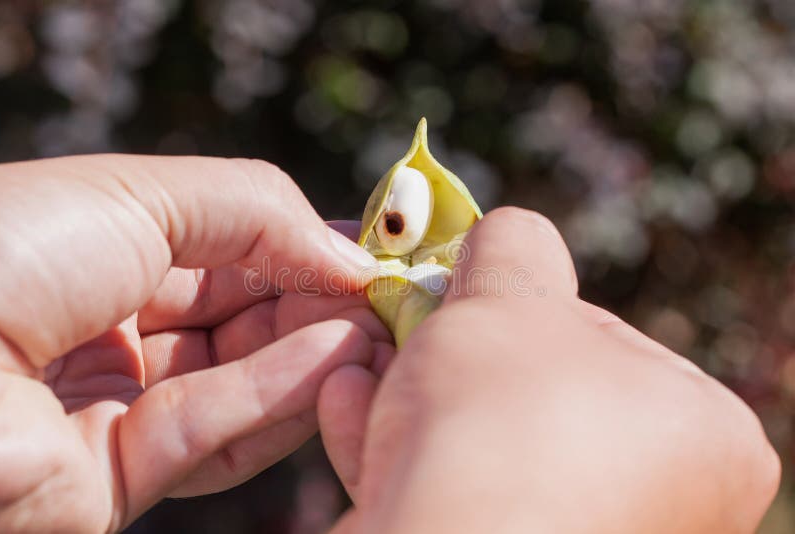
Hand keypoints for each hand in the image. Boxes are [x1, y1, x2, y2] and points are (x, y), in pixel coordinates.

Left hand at [0, 155, 393, 532]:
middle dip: (318, 303)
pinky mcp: (112, 481)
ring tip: (374, 326)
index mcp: (106, 252)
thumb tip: (349, 255)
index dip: (303, 248)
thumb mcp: (142, 193)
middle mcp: (113, 330)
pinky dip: (277, 399)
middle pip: (242, 319)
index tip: (373, 249)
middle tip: (387, 293)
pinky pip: (208, 435)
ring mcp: (114, 408)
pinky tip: (333, 359)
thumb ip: (258, 214)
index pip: (230, 252)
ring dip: (312, 352)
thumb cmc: (4, 246)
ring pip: (238, 382)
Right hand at [318, 207, 779, 533]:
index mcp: (694, 432)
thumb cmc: (502, 427)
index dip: (520, 304)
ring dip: (405, 391)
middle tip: (403, 313)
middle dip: (447, 348)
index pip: (599, 336)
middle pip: (524, 391)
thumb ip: (516, 249)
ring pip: (472, 443)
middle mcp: (646, 497)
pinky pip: (439, 489)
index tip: (461, 289)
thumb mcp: (513, 297)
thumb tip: (504, 237)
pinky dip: (389, 444)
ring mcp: (569, 533)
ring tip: (363, 354)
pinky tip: (344, 400)